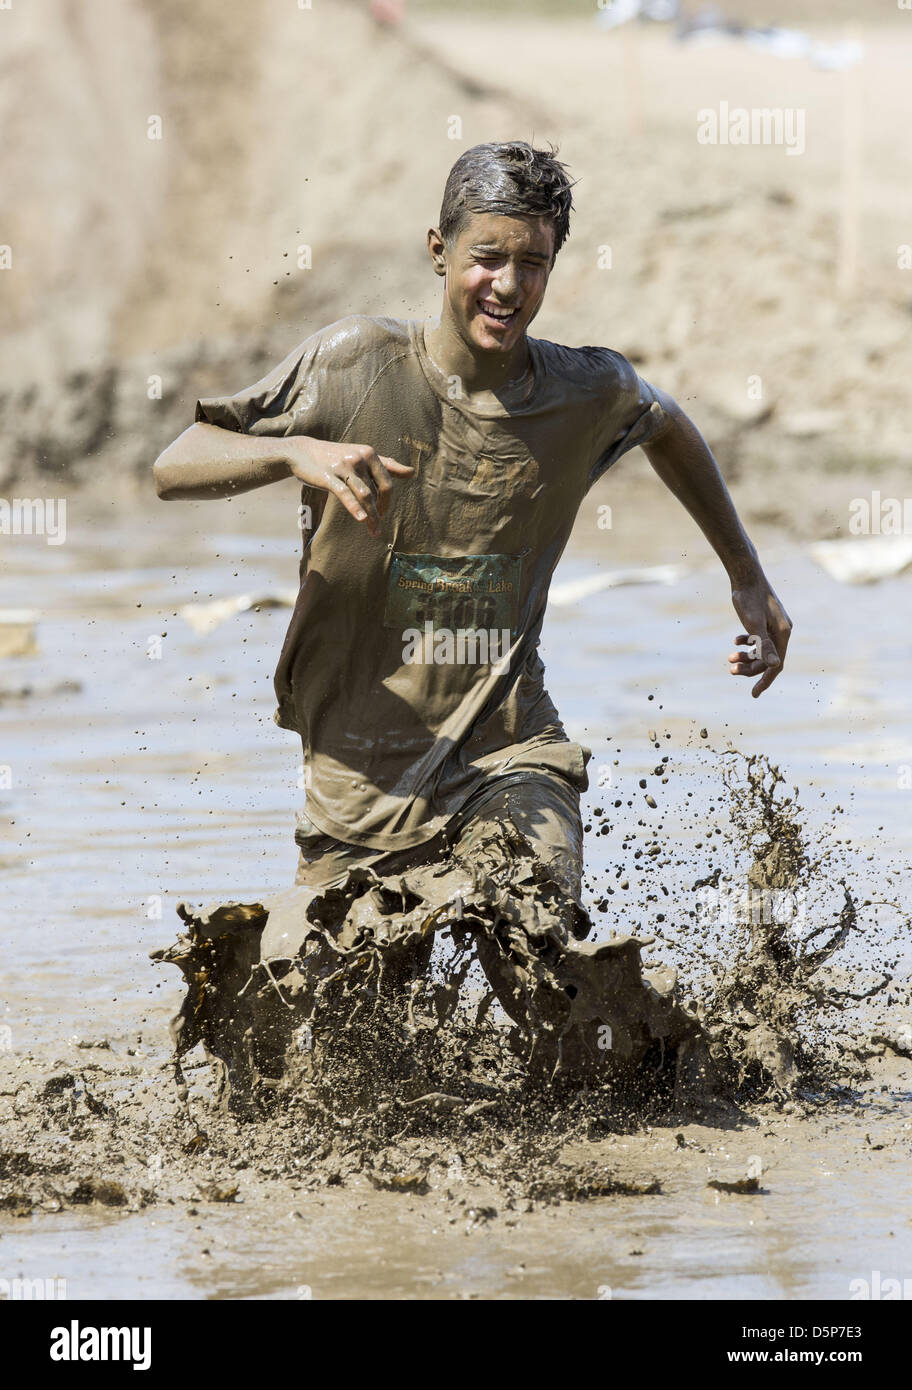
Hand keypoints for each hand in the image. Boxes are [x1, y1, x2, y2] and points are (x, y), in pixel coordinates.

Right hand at [286, 439, 413, 537]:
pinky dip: (355, 508)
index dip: (386, 501)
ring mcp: (344, 466)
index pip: (386, 482)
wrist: (302, 452)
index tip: (382, 513)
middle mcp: (359, 458)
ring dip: (371, 516)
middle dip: (381, 511)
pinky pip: (345, 494)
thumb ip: (387, 464)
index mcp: (369, 453)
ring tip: (373, 531)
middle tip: (378, 527)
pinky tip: (362, 520)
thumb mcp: (361, 456)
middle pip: (378, 490)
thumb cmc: (335, 457)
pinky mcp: (329, 476)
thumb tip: (412, 472)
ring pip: (364, 495)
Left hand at [728, 577, 791, 696]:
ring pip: (762, 650)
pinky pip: (759, 639)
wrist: (746, 574)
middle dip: (750, 667)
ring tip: (729, 658)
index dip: (765, 681)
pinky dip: (747, 643)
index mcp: (783, 633)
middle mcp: (782, 631)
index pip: (776, 665)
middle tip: (731, 669)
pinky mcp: (765, 620)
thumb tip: (774, 666)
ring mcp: (774, 626)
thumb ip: (764, 644)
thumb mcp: (754, 623)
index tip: (753, 695)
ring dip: (747, 656)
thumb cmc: (749, 598)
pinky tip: (735, 641)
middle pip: (768, 659)